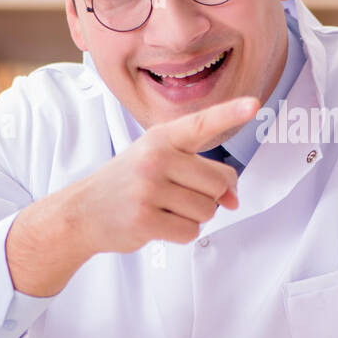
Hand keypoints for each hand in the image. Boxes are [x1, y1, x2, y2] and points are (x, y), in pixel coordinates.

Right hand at [4, 96, 258, 296]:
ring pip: (207, 210)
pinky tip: (159, 222)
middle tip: (179, 195)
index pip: (201, 123)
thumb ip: (201, 173)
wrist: (83, 211)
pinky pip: (190, 231)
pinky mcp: (145, 219)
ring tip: (165, 208)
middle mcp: (155, 158)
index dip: (230, 113)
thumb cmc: (129, 183)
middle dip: (209, 196)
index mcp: (161, 137)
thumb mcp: (160, 163)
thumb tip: (234, 200)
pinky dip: (182, 232)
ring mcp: (148, 188)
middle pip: (218, 183)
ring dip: (194, 216)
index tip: (254, 104)